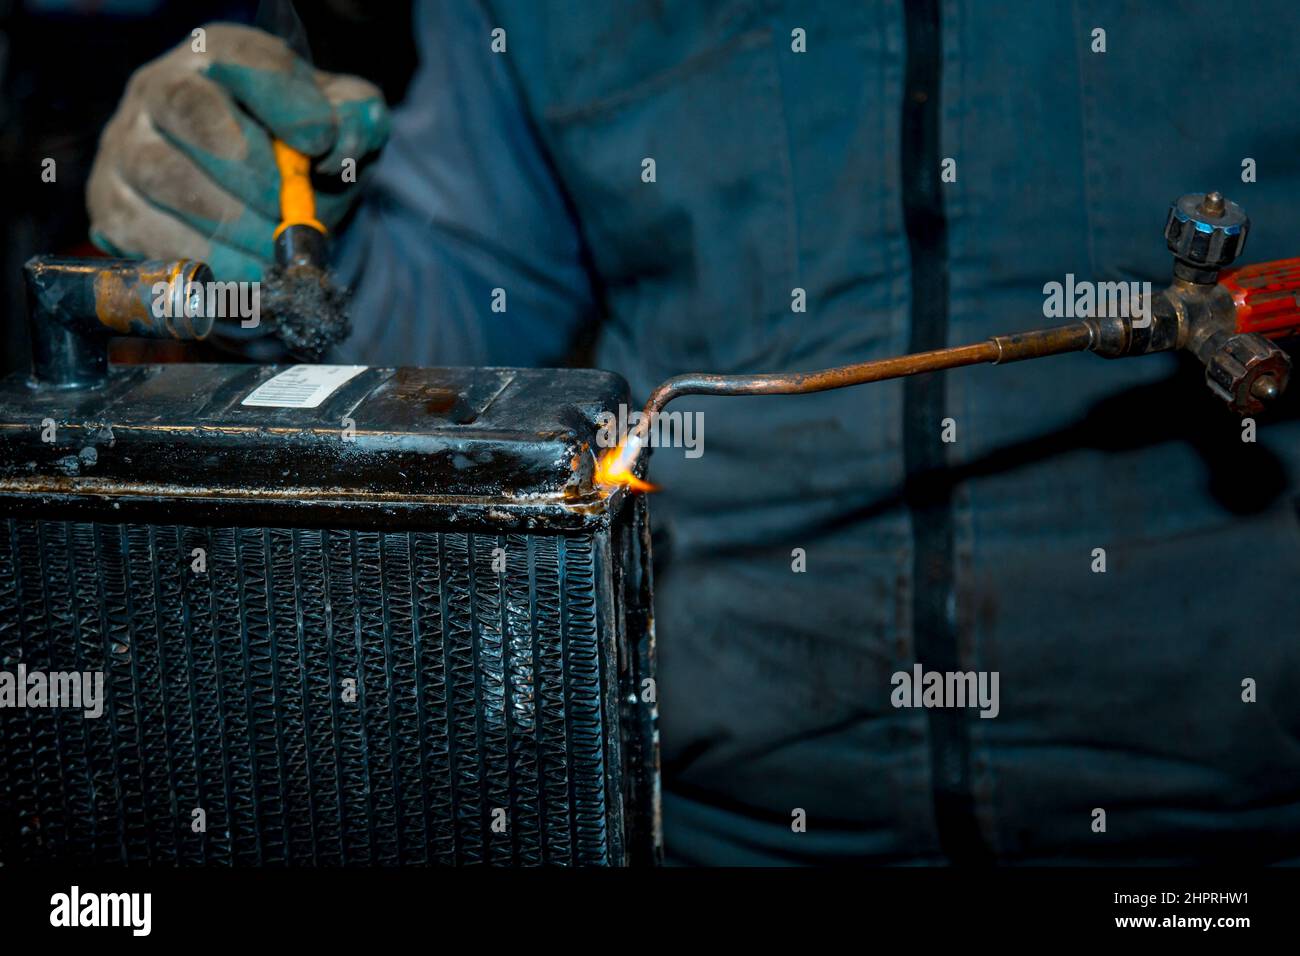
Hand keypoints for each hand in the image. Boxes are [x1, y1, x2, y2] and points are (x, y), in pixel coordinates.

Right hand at [87, 22, 389, 281]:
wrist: (260, 202)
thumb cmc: (300, 151)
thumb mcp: (343, 124)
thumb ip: (357, 119)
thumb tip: (340, 140)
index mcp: (219, 56)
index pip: (244, 61)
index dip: (287, 104)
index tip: (322, 146)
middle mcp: (159, 90)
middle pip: (195, 118)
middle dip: (258, 178)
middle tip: (297, 219)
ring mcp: (126, 148)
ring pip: (167, 181)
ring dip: (235, 229)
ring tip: (278, 256)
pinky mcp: (112, 207)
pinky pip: (149, 237)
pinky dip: (207, 266)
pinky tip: (248, 277)